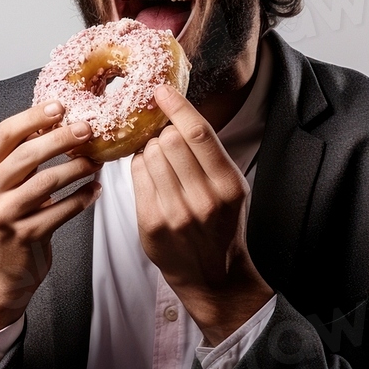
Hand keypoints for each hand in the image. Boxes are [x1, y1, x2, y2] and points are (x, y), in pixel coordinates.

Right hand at [0, 102, 101, 331]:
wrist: (1, 269)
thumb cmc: (9, 215)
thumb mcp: (5, 182)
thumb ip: (23, 154)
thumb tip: (59, 119)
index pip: (6, 133)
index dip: (34, 116)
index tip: (60, 105)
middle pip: (29, 154)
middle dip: (62, 138)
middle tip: (87, 129)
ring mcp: (5, 214)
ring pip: (48, 182)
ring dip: (77, 168)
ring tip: (96, 162)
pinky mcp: (26, 234)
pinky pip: (62, 210)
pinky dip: (83, 198)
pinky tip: (95, 190)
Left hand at [131, 84, 273, 345]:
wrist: (214, 277)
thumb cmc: (222, 226)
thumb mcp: (231, 189)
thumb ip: (209, 156)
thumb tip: (176, 115)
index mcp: (229, 185)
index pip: (198, 133)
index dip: (176, 106)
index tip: (160, 90)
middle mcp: (203, 199)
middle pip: (169, 140)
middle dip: (163, 132)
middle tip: (164, 138)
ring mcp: (175, 214)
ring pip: (149, 156)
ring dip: (149, 150)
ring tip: (159, 160)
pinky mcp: (151, 225)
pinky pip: (137, 178)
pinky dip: (140, 169)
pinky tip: (150, 175)